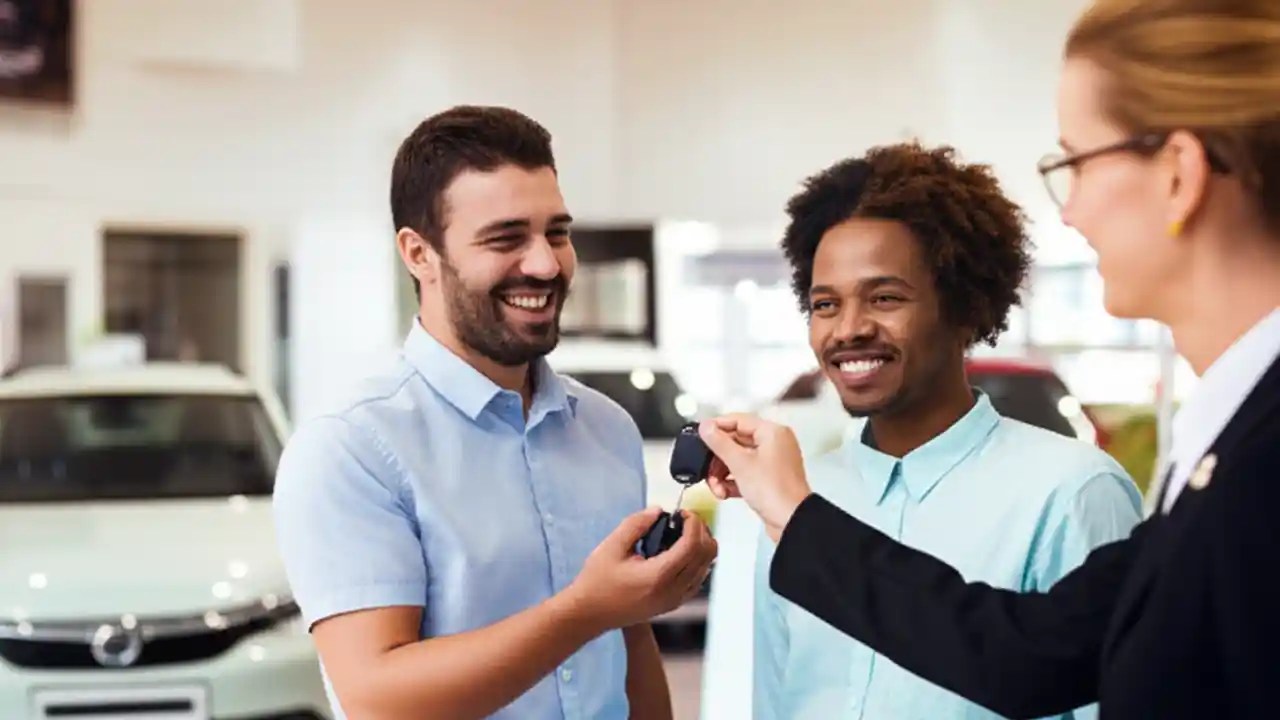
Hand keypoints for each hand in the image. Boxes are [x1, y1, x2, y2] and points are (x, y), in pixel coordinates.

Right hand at [565, 507, 717, 631]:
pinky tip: (682, 552)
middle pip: (705, 556)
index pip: (692, 545)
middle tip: (685, 520)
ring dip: (701, 547)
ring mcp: (674, 601)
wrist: (589, 614)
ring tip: (684, 533)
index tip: (683, 512)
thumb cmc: (597, 580)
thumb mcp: (612, 546)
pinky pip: (697, 581)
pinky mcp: (672, 605)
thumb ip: (636, 524)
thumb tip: (657, 510)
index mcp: (658, 576)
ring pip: (705, 569)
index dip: (694, 524)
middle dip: (701, 532)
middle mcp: (672, 591)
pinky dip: (697, 563)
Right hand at [698, 414, 812, 541]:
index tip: (701, 434)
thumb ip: (719, 442)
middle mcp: (774, 445)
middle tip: (706, 468)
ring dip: (722, 473)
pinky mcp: (768, 480)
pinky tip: (725, 493)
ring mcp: (771, 463)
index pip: (738, 420)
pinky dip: (732, 482)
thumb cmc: (776, 492)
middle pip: (736, 442)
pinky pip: (744, 474)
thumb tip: (706, 426)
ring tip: (716, 486)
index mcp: (772, 433)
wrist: (791, 522)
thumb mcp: (740, 464)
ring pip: (737, 460)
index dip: (717, 427)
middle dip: (718, 458)